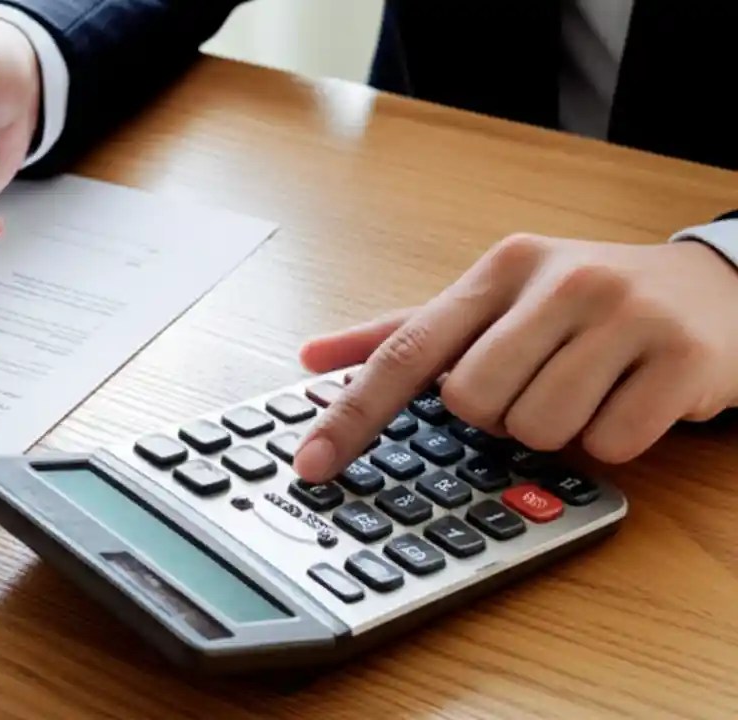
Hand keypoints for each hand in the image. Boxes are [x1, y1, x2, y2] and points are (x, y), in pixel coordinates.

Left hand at [292, 234, 737, 481]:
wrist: (718, 289)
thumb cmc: (588, 302)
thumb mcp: (498, 300)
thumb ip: (406, 331)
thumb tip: (312, 356)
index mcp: (500, 270)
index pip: (406, 350)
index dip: (353, 413)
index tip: (311, 464)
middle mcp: (558, 282)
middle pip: (471, 402)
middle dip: (496, 415)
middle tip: (535, 385)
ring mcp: (624, 316)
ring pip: (538, 428)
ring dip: (557, 430)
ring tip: (588, 388)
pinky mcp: (681, 358)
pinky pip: (611, 444)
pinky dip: (614, 440)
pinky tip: (631, 399)